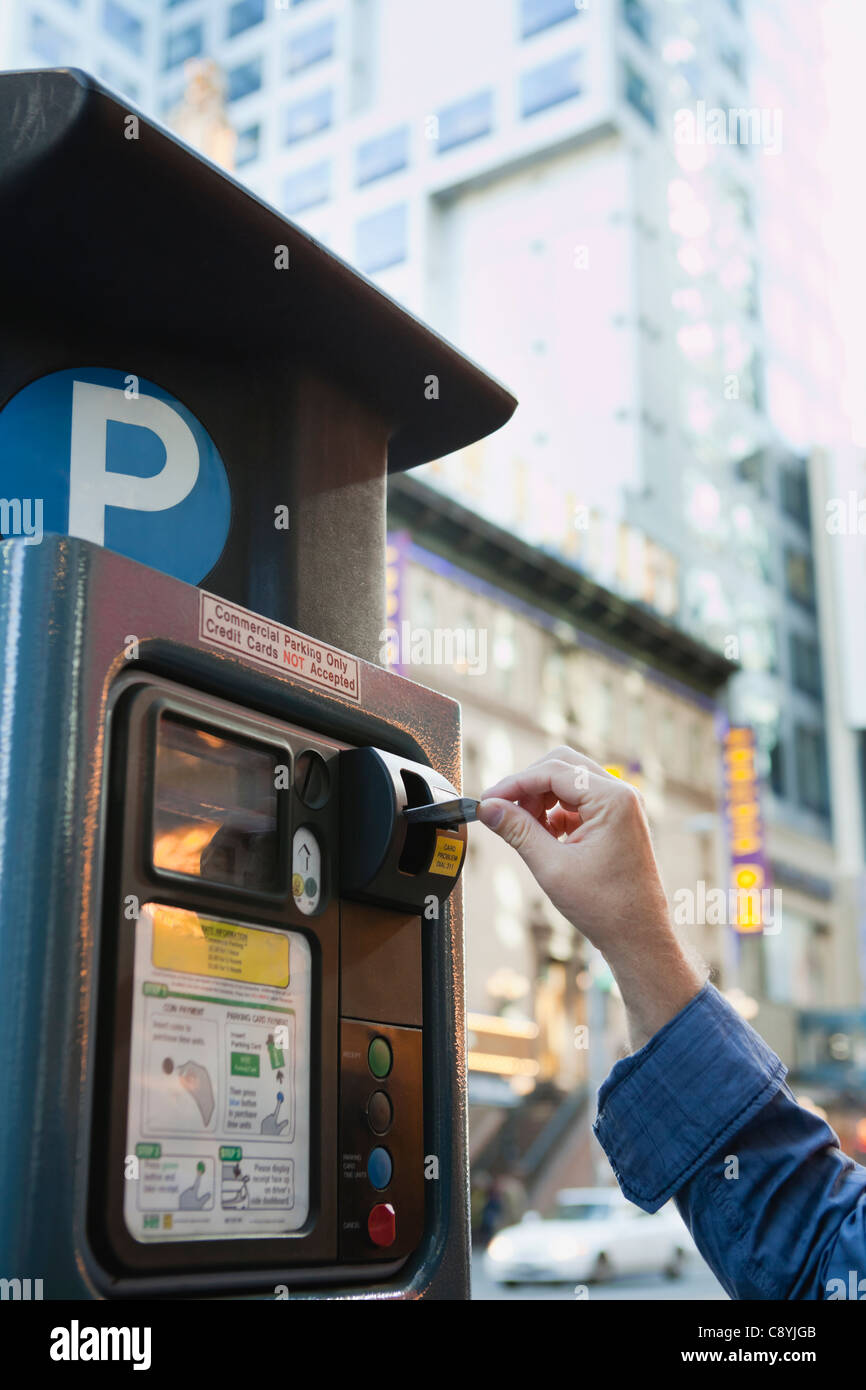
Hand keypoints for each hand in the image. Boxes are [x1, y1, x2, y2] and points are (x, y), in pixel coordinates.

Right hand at [478, 746, 705, 1047]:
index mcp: (612, 799)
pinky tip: (542, 836)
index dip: (515, 783)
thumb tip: (488, 807)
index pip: (552, 771)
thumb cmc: (605, 907)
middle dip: (528, 786)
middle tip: (502, 811)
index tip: (488, 800)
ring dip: (540, 798)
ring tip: (521, 827)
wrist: (639, 937)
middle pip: (562, 767)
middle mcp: (621, 794)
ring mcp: (621, 806)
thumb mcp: (551, 867)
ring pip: (569, 782)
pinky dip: (555, 812)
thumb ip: (517, 830)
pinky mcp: (616, 820)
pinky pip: (578, 801)